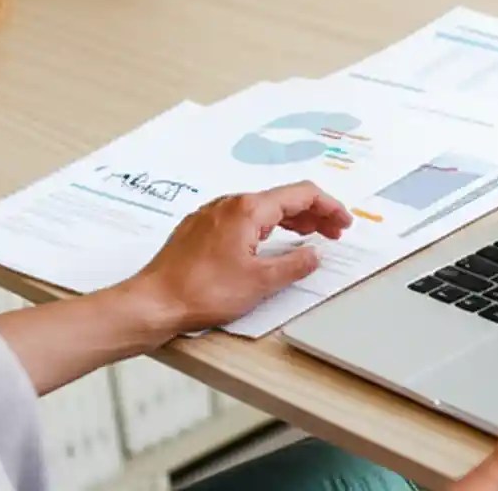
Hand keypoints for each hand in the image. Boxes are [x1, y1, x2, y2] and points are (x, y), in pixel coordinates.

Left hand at [123, 181, 352, 336]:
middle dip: (314, 214)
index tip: (343, 223)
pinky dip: (266, 227)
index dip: (329, 207)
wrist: (154, 302)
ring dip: (291, 221)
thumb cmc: (201, 291)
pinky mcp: (200, 229)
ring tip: (310, 237)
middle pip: (282, 200)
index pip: (301, 195)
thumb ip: (294, 265)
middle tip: (334, 233)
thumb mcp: (260, 282)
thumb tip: (314, 255)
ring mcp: (212, 215)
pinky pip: (242, 219)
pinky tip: (270, 243)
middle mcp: (229, 204)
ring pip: (262, 210)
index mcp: (248, 210)